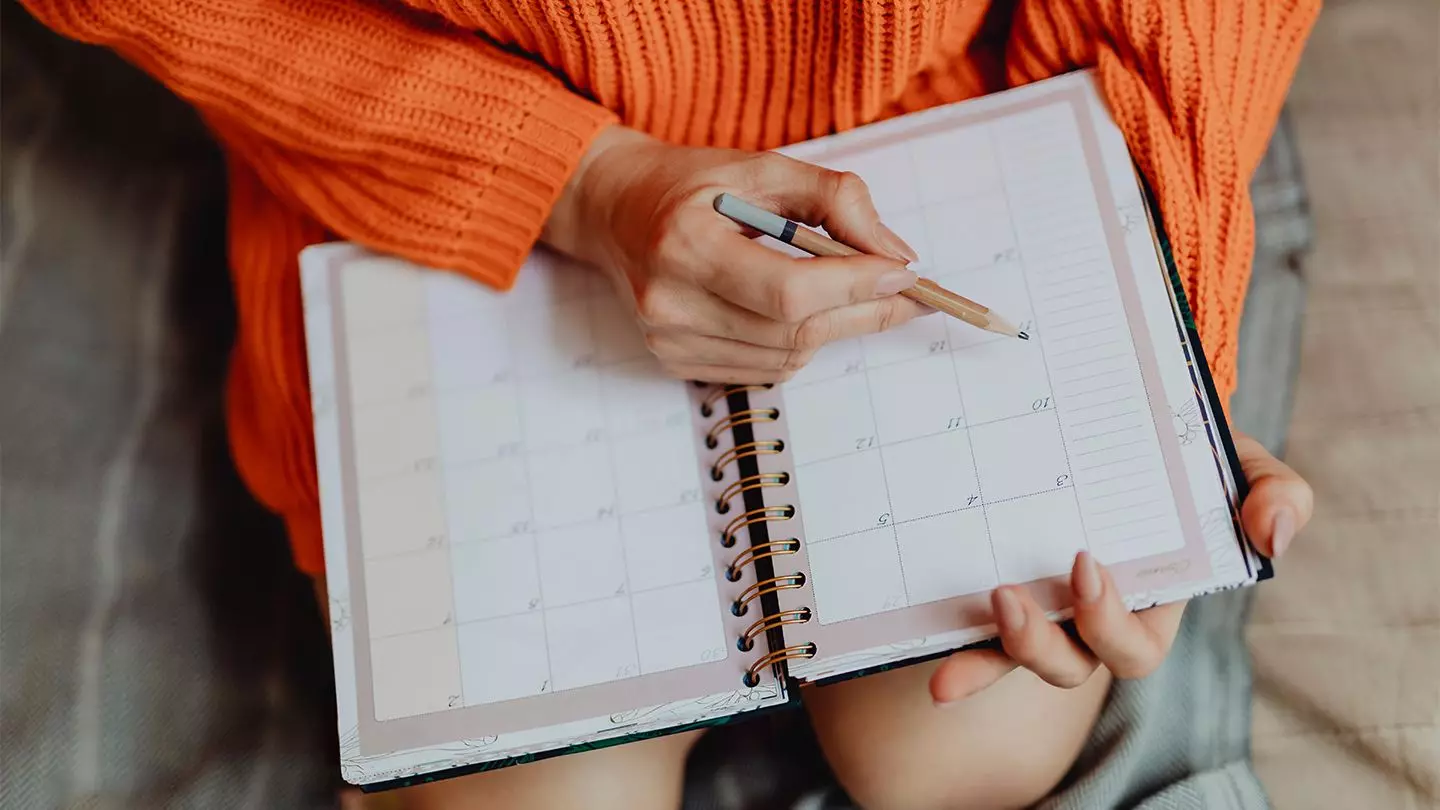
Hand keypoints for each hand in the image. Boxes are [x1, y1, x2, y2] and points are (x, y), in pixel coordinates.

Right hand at [541, 125, 929, 383]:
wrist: (615, 210)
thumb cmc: (692, 184)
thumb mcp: (763, 167)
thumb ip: (835, 199)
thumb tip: (896, 255)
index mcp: (683, 243)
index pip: (788, 290)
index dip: (855, 286)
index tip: (905, 272)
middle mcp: (669, 302)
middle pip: (793, 331)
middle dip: (861, 311)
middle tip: (904, 291)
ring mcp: (668, 341)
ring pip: (787, 357)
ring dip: (833, 327)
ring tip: (851, 293)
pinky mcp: (674, 362)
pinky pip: (765, 369)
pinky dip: (798, 343)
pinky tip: (799, 312)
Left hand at [928, 432, 1313, 704]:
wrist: (1131, 413)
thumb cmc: (1191, 452)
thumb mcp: (1244, 464)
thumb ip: (1279, 494)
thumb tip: (1272, 533)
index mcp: (1151, 602)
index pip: (1133, 645)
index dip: (1108, 623)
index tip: (1084, 565)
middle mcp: (1093, 616)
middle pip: (1072, 665)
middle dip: (1041, 646)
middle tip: (1010, 596)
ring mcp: (1045, 603)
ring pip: (1021, 656)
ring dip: (994, 652)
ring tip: (977, 608)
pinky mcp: (1004, 584)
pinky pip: (978, 628)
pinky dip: (962, 651)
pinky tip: (934, 671)